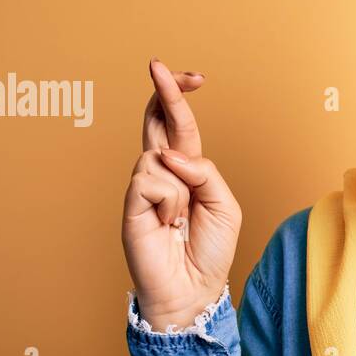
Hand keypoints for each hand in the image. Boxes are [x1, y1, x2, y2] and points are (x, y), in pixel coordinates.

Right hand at [121, 58, 241, 328]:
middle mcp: (161, 173)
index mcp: (186, 169)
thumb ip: (204, 171)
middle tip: (158, 64)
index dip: (181, 97)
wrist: (194, 290)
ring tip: (181, 219)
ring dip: (182, 187)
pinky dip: (169, 202)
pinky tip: (167, 226)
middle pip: (156, 120)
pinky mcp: (130, 205)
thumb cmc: (210, 250)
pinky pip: (153, 181)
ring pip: (160, 156)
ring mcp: (143, 187)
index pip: (179, 124)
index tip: (194, 76)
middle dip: (162, 91)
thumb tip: (169, 153)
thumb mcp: (224, 204)